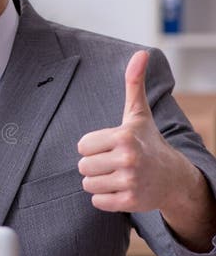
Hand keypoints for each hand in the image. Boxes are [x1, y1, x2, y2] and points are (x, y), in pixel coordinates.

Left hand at [77, 50, 180, 212]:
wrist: (173, 177)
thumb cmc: (148, 142)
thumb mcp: (139, 114)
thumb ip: (134, 84)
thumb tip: (140, 53)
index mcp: (124, 136)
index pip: (82, 146)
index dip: (93, 146)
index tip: (110, 146)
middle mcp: (127, 159)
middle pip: (83, 166)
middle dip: (95, 165)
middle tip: (114, 162)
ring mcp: (129, 182)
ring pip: (88, 184)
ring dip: (98, 182)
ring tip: (117, 175)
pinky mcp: (129, 202)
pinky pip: (97, 201)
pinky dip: (105, 198)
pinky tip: (121, 189)